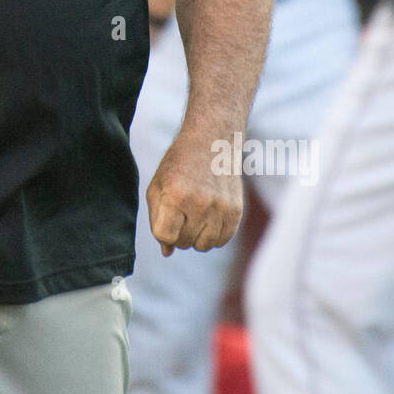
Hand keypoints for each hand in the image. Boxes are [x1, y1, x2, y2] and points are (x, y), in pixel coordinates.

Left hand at [146, 130, 242, 256]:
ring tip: (194, 215)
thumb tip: (166, 252)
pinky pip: (222, 240)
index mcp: (176, 195)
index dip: (162, 231)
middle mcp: (200, 203)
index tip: (165, 218)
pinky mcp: (236, 211)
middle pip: (183, 242)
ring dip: (195, 236)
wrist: (211, 142)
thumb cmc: (179, 165)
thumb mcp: (158, 186)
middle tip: (180, 212)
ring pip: (203, 246)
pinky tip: (208, 217)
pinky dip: (213, 234)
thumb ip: (156, 219)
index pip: (165, 236)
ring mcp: (221, 208)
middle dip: (178, 233)